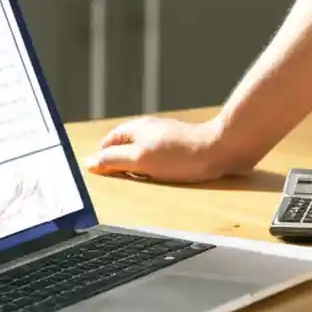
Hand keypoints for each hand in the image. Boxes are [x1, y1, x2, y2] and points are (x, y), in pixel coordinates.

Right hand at [84, 115, 240, 182]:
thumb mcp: (139, 159)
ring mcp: (165, 138)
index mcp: (136, 128)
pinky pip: (159, 160)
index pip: (107, 143)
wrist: (221, 150)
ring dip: (138, 169)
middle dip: (119, 165)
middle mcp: (149, 130)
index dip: (101, 159)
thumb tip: (90, 164)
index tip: (97, 176)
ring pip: (142, 155)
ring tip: (140, 183)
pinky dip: (155, 170)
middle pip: (124, 148)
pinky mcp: (180, 148)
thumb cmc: (180, 155)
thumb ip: (113, 160)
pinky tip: (161, 179)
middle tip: (117, 183)